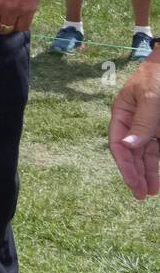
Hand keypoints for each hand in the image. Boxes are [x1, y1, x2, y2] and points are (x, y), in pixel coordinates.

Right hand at [109, 60, 159, 199]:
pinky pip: (157, 148)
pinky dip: (157, 162)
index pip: (118, 142)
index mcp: (122, 112)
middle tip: (141, 195)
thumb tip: (127, 146)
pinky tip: (157, 176)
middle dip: (136, 173)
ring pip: (146, 153)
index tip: (133, 182)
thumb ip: (142, 124)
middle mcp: (134, 121)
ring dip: (148, 172)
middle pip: (131, 151)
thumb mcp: (151, 99)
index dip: (124, 164)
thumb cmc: (159, 77)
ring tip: (151, 191)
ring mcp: (149, 125)